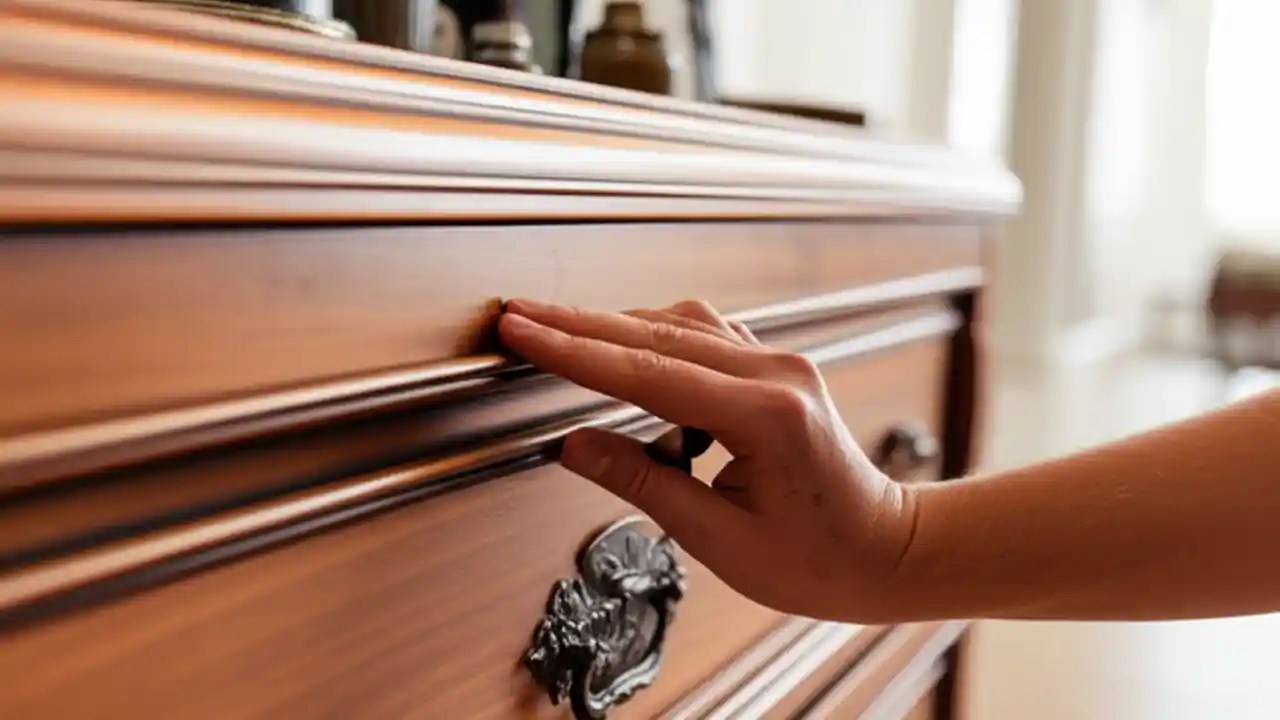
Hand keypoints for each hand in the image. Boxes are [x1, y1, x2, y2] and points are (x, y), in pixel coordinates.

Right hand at [498, 299, 915, 621]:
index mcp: (765, 416)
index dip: (575, 353)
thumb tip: (575, 445)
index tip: (524, 332)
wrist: (887, 551)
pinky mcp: (777, 370)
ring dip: (614, 325)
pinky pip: (705, 337)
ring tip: (555, 330)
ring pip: (681, 326)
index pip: (646, 373)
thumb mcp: (720, 538)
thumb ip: (644, 483)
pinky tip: (623, 349)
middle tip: (519, 314)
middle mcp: (776, 374)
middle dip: (579, 324)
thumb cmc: (820, 560)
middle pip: (657, 334)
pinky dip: (654, 339)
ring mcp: (780, 365)